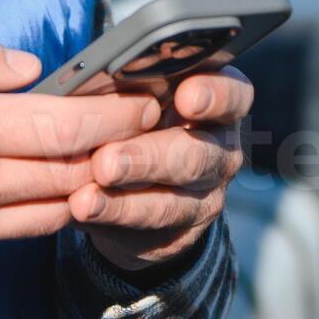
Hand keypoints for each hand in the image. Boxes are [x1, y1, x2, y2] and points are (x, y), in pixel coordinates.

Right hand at [0, 26, 163, 285]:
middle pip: (71, 174)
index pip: (65, 128)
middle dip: (116, 150)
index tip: (146, 101)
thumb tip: (29, 69)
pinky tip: (39, 185)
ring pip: (52, 212)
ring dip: (84, 186)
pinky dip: (36, 210)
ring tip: (106, 158)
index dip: (116, 115)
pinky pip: (12, 234)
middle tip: (145, 128)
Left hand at [71, 64, 249, 273]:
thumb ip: (124, 90)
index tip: (186, 97)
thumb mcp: (134, 97)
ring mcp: (206, 192)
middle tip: (106, 161)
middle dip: (148, 158)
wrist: (137, 181)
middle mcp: (220, 148)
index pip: (233, 95)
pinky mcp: (183, 228)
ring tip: (87, 193)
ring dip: (125, 195)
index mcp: (216, 102)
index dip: (214, 95)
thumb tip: (87, 89)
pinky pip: (150, 222)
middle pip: (197, 154)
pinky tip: (84, 205)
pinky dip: (113, 212)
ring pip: (174, 197)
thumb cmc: (135, 120)